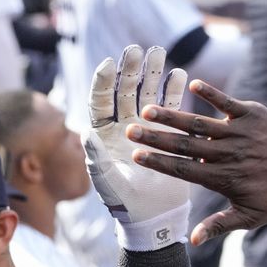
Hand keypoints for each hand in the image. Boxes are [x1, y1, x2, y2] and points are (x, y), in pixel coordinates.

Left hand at [85, 45, 189, 250]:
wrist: (150, 215)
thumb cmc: (123, 202)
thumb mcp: (107, 180)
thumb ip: (96, 157)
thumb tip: (85, 134)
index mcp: (103, 135)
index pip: (100, 103)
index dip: (102, 83)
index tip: (108, 64)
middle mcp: (122, 127)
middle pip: (123, 92)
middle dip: (129, 71)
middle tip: (136, 50)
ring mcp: (144, 128)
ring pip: (147, 94)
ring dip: (152, 74)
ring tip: (159, 53)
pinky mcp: (165, 132)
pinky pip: (171, 106)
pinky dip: (175, 90)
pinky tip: (180, 74)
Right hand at [126, 79, 266, 244]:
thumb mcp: (250, 216)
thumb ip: (219, 225)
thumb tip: (192, 240)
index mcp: (221, 177)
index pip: (182, 168)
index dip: (158, 162)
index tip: (136, 156)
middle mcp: (226, 153)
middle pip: (183, 144)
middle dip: (155, 137)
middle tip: (131, 130)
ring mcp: (239, 132)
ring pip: (199, 123)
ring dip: (172, 116)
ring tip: (149, 109)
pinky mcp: (252, 115)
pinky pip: (227, 103)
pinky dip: (212, 94)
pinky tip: (193, 84)